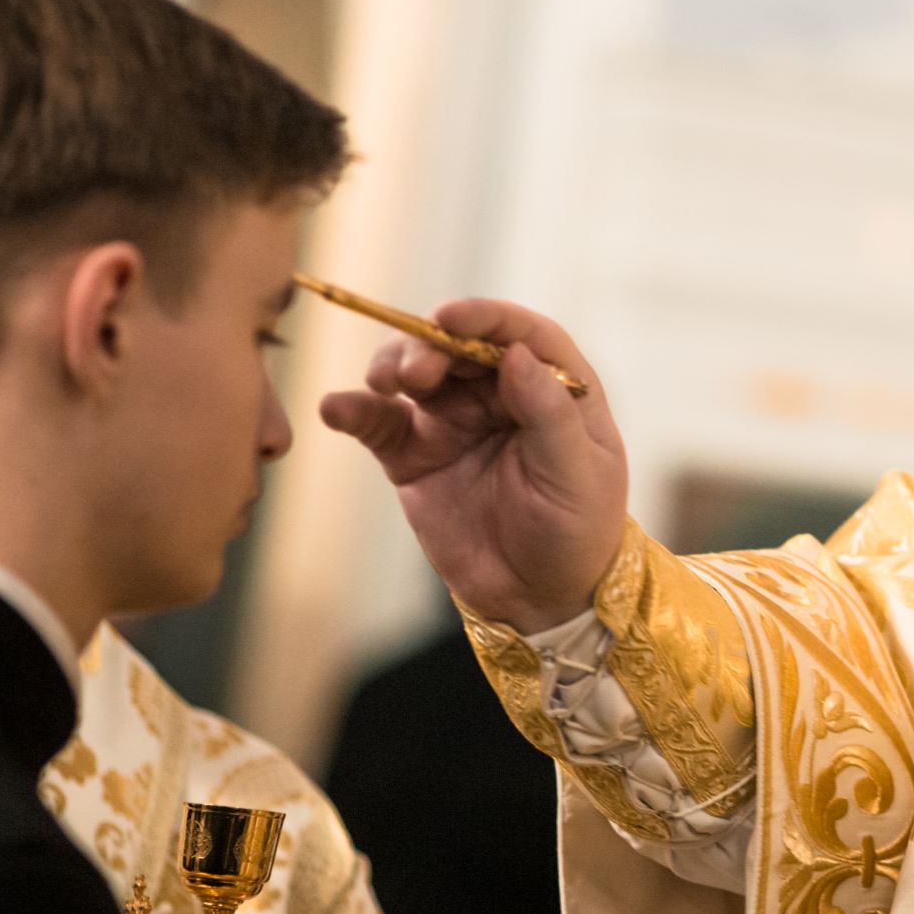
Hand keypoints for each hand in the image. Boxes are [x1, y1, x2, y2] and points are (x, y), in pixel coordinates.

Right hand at [319, 299, 628, 632]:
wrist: (539, 597)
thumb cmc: (576, 530)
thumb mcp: (577, 473)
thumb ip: (549, 413)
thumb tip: (516, 354)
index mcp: (554, 386)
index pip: (520, 334)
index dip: (485, 317)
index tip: (449, 316)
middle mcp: (501, 393)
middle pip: (459, 345)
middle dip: (431, 345)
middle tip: (415, 372)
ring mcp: (454, 421)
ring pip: (416, 373)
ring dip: (394, 365)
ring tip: (385, 384)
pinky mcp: (415, 455)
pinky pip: (381, 423)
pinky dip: (355, 410)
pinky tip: (336, 408)